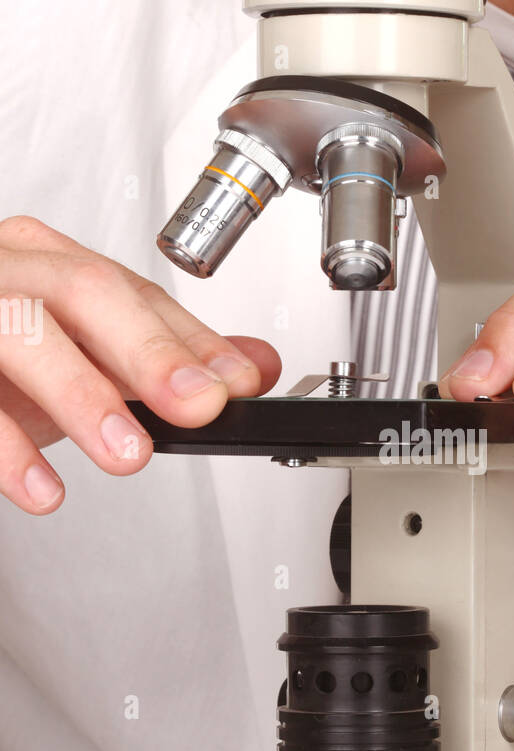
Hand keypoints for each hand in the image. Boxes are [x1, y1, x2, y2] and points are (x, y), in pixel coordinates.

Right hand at [0, 215, 280, 513]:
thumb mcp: (81, 358)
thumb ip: (162, 360)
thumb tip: (253, 366)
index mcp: (43, 261)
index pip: (130, 290)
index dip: (190, 338)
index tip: (238, 383)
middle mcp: (2, 271)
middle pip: (80, 291)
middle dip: (148, 350)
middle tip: (198, 407)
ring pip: (19, 332)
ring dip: (79, 394)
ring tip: (127, 453)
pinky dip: (6, 449)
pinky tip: (42, 489)